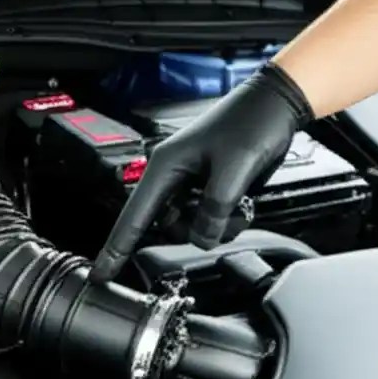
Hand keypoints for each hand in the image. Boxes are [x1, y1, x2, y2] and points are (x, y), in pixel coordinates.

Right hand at [89, 63, 312, 282]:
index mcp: (165, 166)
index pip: (134, 216)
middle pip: (169, 226)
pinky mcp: (210, 187)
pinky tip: (243, 204)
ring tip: (241, 208)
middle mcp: (173, 176)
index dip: (116, 248)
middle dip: (196, 230)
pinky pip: (209, 218)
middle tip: (227, 217)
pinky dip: (227, 220)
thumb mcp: (234, 166)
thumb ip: (215, 208)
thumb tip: (204, 237)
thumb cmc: (251, 121)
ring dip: (217, 226)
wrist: (276, 105)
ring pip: (191, 225)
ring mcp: (192, 183)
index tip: (101, 273)